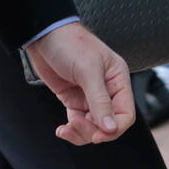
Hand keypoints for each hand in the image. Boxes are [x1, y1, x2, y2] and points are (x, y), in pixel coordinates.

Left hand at [27, 23, 134, 144]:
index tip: (98, 135)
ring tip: (66, 129)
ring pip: (93, 126)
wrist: (42, 33)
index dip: (114, 129)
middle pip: (109, 124)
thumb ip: (100, 100)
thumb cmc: (69, 42)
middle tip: (76, 125)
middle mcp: (106, 90)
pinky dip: (72, 129)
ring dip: (81, 133)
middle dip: (94, 130)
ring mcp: (89, 96)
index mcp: (117, 79)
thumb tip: (111, 128)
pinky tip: (62, 130)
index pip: (125, 113)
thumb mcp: (87, 70)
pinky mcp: (73, 99)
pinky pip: (78, 121)